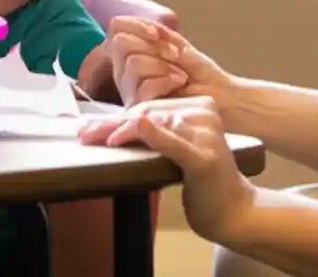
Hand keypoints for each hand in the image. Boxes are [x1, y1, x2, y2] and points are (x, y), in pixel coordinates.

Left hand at [78, 96, 256, 243]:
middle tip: (83, 134)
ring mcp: (206, 134)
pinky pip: (175, 143)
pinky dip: (156, 135)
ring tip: (96, 137)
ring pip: (155, 125)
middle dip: (111, 124)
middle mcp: (205, 113)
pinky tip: (139, 125)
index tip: (89, 126)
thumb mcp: (178, 150)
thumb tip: (116, 125)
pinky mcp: (205, 157)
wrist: (234, 211)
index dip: (116, 116)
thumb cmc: (203, 182)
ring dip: (121, 130)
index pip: (149, 106)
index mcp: (199, 106)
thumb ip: (157, 133)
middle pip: (149, 114)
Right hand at [108, 17, 234, 105]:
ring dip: (163, 65)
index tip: (157, 33)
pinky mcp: (140, 108)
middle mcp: (125, 71)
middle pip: (121, 43)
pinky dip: (166, 80)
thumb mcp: (178, 44)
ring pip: (133, 63)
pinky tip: (178, 84)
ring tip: (180, 75)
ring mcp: (130, 90)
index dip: (135, 25)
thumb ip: (159, 33)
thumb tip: (150, 29)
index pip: (116, 28)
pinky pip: (144, 85)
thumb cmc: (199, 72)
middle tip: (175, 55)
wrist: (219, 95)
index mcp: (131, 52)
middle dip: (153, 46)